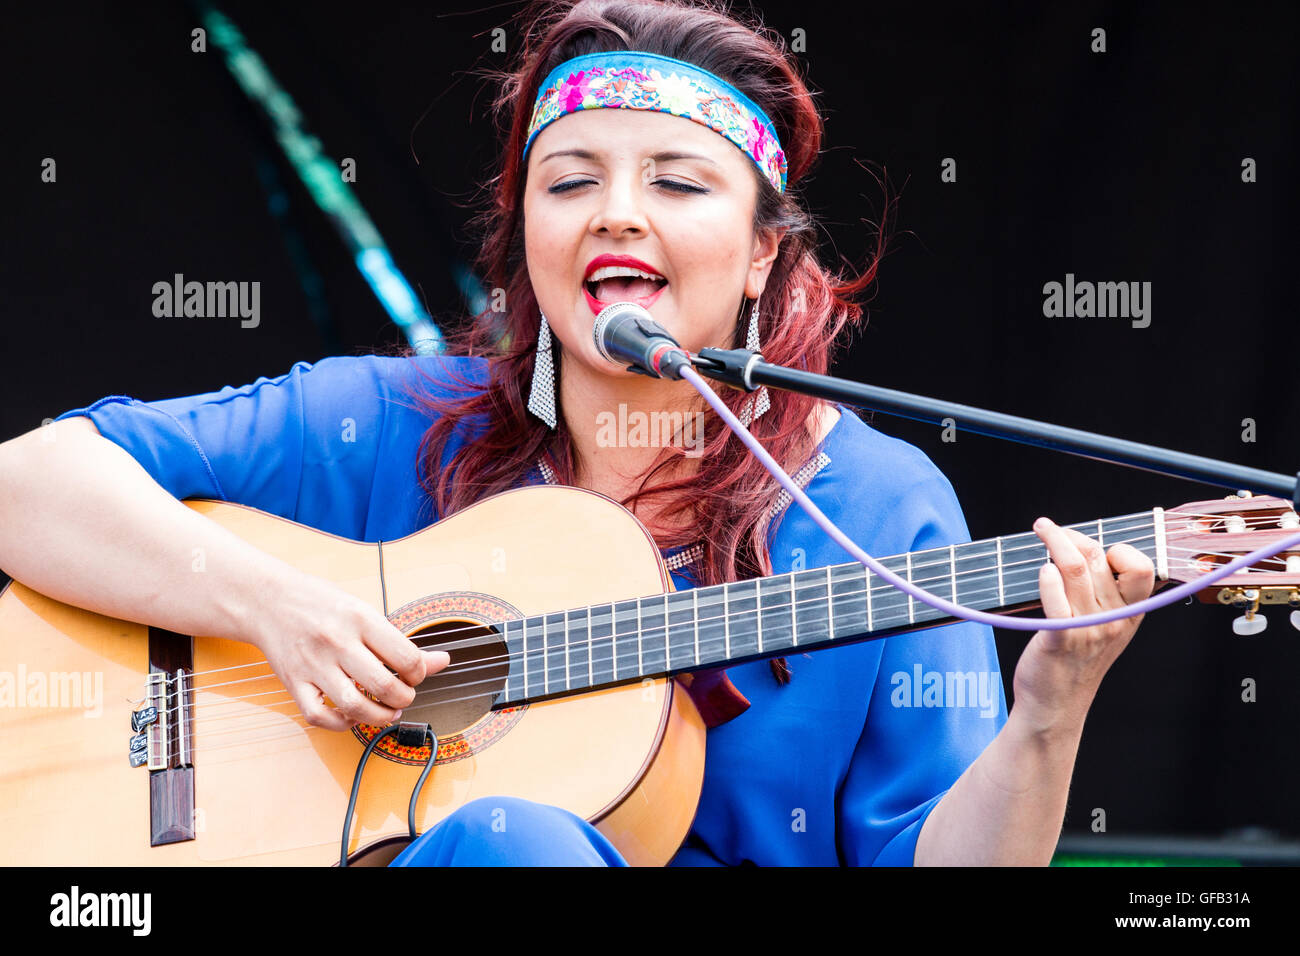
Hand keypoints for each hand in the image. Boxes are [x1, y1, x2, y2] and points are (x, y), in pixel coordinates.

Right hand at [248, 570, 449, 730]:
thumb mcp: (365, 612)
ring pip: (354, 706)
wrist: (269, 600)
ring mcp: (313, 664)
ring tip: (387, 710)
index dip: (420, 673)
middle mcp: (337, 641)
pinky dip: (341, 724)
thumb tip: (442, 662)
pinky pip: (320, 717)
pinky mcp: (293, 682)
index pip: (406, 657)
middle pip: (383, 686)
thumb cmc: (322, 604)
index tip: (415, 674)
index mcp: (360, 618)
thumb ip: (401, 641)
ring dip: (379, 717)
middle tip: (404, 695)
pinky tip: (352, 715)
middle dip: (404, 698)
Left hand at [1010, 517, 1155, 734]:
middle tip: (1051, 529)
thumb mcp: (1105, 628)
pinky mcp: (1059, 638)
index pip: (1142, 568)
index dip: (1120, 549)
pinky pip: (1055, 600)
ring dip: (1056, 542)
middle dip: (1074, 536)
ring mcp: (1087, 629)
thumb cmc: (1076, 661)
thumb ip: (1106, 595)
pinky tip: (1042, 570)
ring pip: (1076, 570)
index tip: (1094, 547)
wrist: (1056, 705)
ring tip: (1042, 529)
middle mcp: (1112, 619)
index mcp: (1129, 614)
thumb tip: (1088, 551)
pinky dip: (1048, 579)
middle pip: (1099, 560)